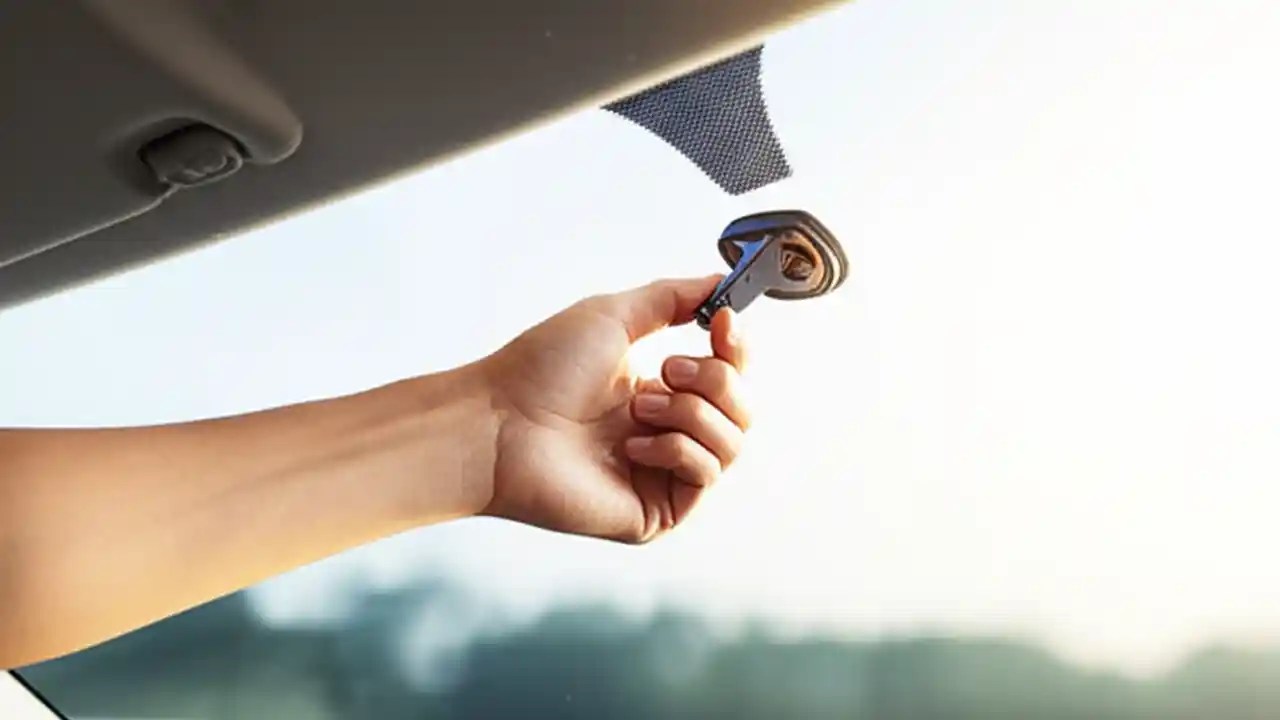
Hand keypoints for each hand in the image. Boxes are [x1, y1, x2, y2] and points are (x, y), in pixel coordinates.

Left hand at [478, 276, 750, 542]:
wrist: (499, 425)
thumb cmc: (539, 371)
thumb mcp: (613, 316)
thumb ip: (671, 297)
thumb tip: (718, 283)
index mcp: (658, 394)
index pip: (729, 375)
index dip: (736, 347)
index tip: (723, 320)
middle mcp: (666, 435)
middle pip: (742, 409)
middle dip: (716, 380)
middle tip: (665, 369)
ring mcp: (663, 475)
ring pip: (731, 442)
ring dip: (691, 413)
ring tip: (637, 409)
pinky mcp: (657, 512)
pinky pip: (706, 475)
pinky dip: (679, 449)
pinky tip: (635, 444)